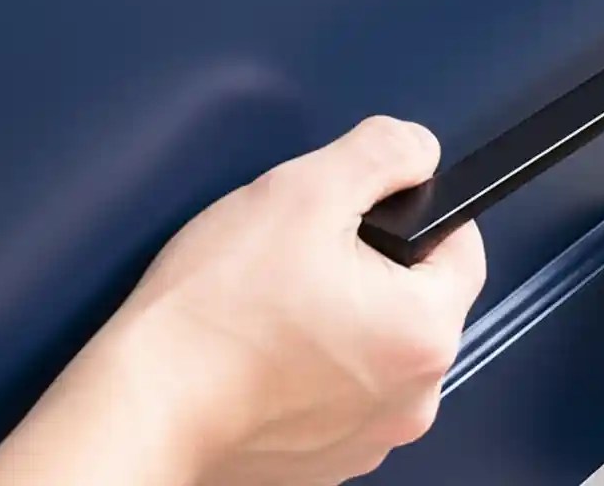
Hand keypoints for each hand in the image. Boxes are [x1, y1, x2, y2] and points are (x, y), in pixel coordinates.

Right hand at [0, 116, 485, 485]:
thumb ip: (380, 153)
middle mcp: (415, 395)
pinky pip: (342, 393)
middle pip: (420, 299)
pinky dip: (314, 369)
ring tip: (277, 304)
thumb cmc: (213, 315)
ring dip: (343, 319)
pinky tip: (265, 350)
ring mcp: (373, 434)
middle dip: (375, 266)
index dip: (418, 211)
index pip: (463, 247)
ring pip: (379, 346)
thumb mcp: (303, 191)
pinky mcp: (328, 457)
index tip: (369, 210)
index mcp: (425, 331)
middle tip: (305, 254)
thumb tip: (418, 149)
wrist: (140, 406)